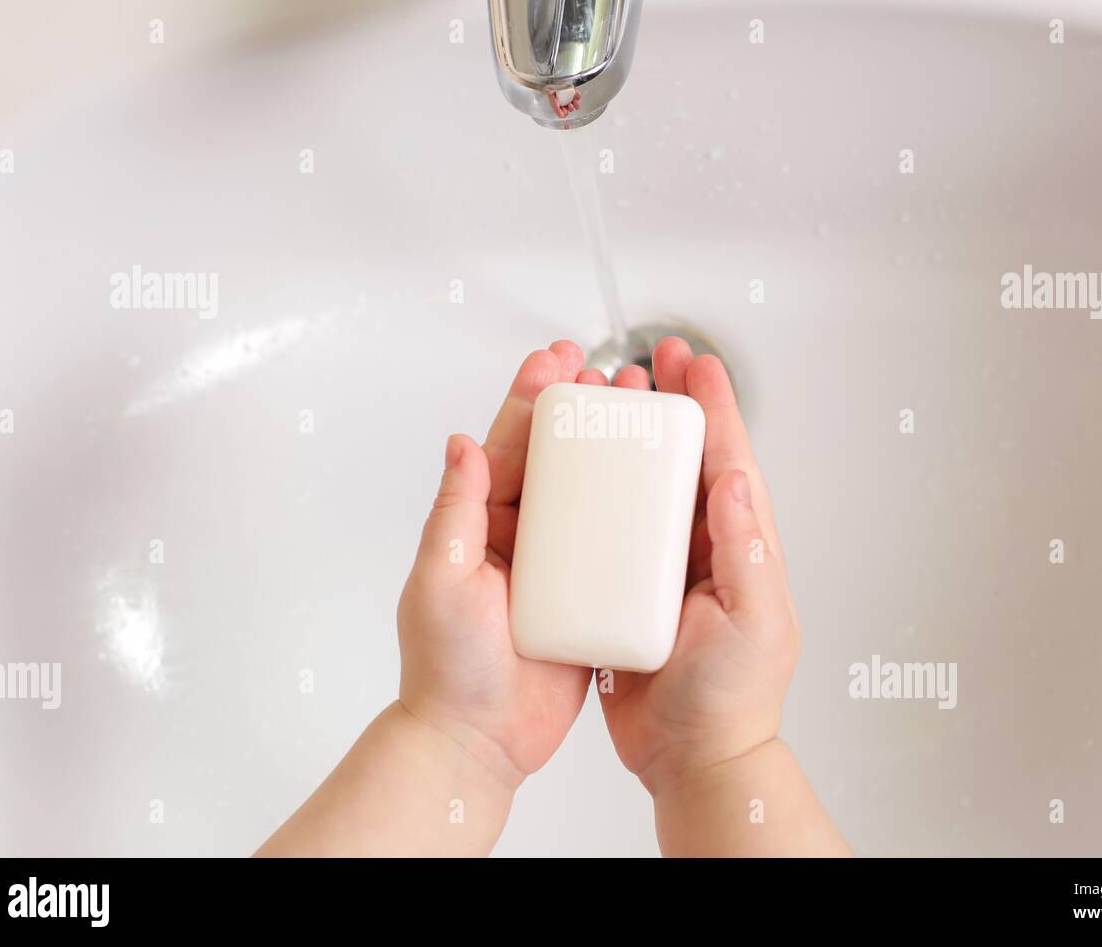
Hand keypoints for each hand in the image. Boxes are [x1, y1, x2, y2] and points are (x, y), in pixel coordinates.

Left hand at [396, 340, 596, 789]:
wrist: (477, 742)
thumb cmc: (446, 667)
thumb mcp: (441, 577)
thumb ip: (455, 510)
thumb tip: (463, 442)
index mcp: (480, 526)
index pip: (508, 446)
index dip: (533, 399)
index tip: (558, 359)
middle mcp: (518, 540)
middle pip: (554, 462)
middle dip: (580, 414)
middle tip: (611, 374)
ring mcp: (554, 570)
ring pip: (587, 499)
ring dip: (611, 457)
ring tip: (641, 416)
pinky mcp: (583, 602)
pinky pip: (610, 550)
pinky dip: (632, 518)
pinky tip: (660, 493)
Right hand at [596, 339, 801, 793]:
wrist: (691, 759)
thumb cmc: (732, 700)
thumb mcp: (754, 622)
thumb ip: (745, 549)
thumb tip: (732, 478)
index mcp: (740, 546)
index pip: (727, 460)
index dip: (712, 407)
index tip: (694, 362)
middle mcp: (702, 548)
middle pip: (684, 460)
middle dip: (671, 406)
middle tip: (650, 359)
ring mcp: (663, 569)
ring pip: (645, 489)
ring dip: (629, 442)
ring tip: (608, 401)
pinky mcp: (628, 593)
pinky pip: (610, 535)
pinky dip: (594, 499)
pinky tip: (572, 479)